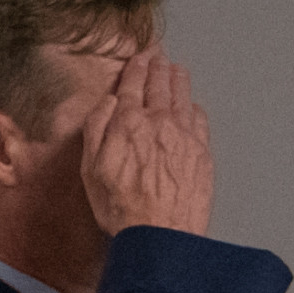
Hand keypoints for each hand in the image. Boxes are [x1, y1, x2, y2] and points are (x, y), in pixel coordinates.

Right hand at [78, 49, 216, 241]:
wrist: (161, 235)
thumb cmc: (122, 208)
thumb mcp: (91, 168)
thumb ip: (97, 129)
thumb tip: (108, 103)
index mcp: (128, 123)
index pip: (133, 86)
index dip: (137, 68)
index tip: (140, 58)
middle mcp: (159, 123)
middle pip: (160, 86)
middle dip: (159, 68)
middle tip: (160, 57)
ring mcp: (184, 137)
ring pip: (182, 98)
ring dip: (178, 80)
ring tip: (177, 70)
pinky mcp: (202, 153)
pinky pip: (200, 120)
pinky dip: (194, 107)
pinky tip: (192, 106)